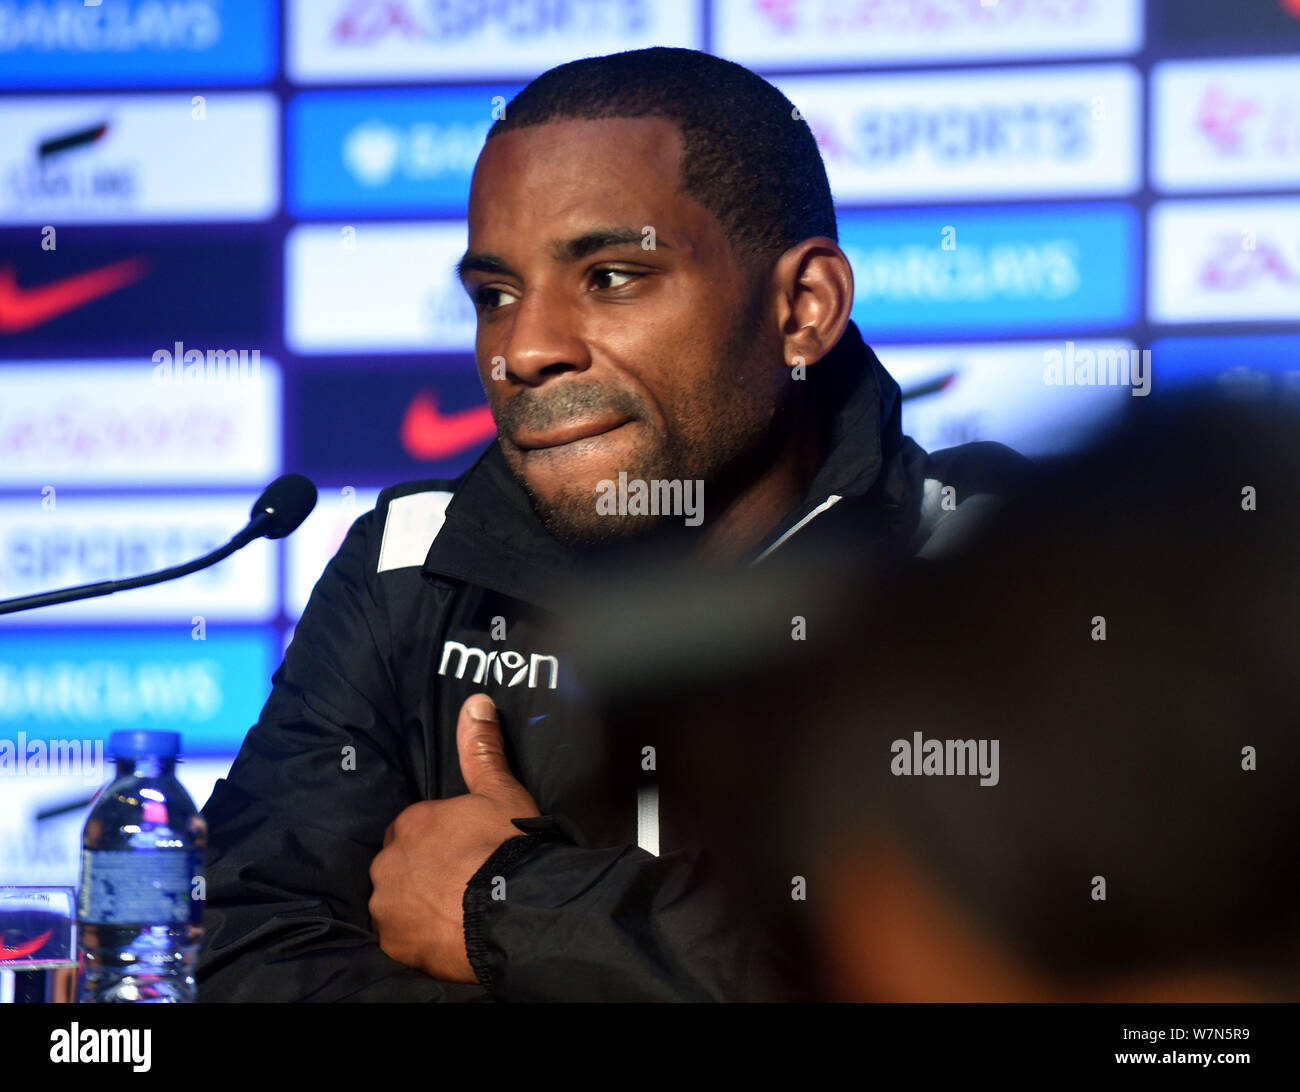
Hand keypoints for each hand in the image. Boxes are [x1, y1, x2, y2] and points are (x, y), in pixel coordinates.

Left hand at [370, 693, 539, 981]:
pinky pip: (400, 940)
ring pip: (396, 904)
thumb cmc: (508, 847)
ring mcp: (388, 906)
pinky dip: (418, 939)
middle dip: (422, 875)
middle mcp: (388, 862)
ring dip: (416, 907)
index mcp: (411, 823)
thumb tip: (475, 700)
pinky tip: (446, 938)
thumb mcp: (501, 791)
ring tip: (454, 914)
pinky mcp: (394, 945)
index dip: (439, 843)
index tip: (464, 855)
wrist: (517, 910)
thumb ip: (482, 749)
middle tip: (460, 885)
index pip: (414, 831)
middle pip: (399, 868)